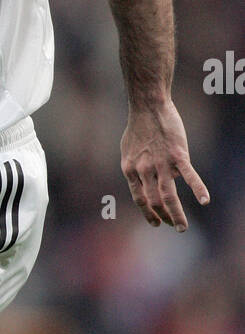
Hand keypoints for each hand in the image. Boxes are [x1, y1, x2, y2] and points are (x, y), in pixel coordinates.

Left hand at [120, 98, 208, 230]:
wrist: (148, 106)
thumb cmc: (138, 126)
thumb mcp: (129, 150)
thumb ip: (137, 168)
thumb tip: (150, 180)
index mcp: (130, 170)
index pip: (140, 199)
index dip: (148, 213)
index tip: (156, 223)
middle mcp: (144, 170)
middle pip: (154, 201)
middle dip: (165, 217)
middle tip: (176, 226)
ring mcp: (161, 163)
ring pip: (168, 196)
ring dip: (176, 214)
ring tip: (182, 227)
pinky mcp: (177, 155)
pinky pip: (189, 176)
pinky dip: (198, 189)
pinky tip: (204, 200)